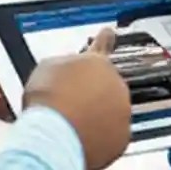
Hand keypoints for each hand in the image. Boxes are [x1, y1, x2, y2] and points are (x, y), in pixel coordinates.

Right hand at [24, 29, 130, 169]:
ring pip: (110, 110)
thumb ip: (64, 65)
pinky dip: (99, 137)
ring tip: (70, 125)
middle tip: (69, 106)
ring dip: (95, 115)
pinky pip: (112, 135)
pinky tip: (80, 138)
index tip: (109, 32)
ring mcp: (122, 110)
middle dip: (90, 93)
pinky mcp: (122, 136)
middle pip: (104, 85)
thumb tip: (67, 70)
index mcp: (96, 61)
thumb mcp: (47, 69)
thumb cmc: (48, 102)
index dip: (105, 38)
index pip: (103, 43)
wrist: (55, 136)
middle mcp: (115, 83)